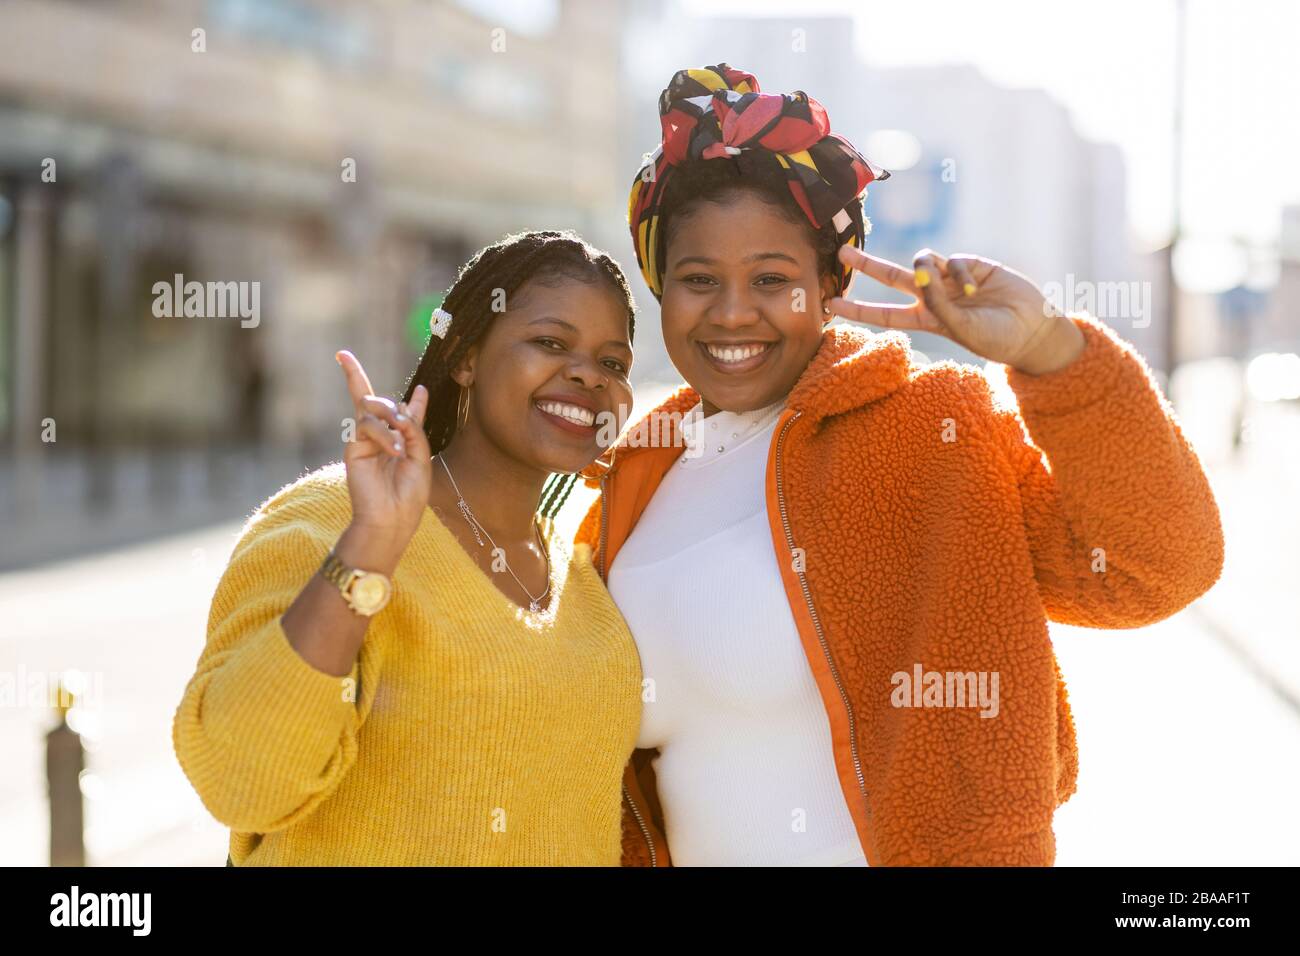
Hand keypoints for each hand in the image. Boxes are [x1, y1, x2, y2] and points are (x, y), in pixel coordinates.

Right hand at [335, 349, 432, 544]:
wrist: (393, 517)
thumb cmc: (410, 493)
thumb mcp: (421, 456)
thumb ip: (414, 428)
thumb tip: (401, 404)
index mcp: (404, 442)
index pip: (408, 416)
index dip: (417, 401)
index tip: (423, 388)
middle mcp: (383, 438)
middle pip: (375, 402)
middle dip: (385, 400)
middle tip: (402, 416)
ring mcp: (366, 441)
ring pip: (371, 407)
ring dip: (389, 417)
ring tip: (399, 445)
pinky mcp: (354, 448)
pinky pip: (366, 425)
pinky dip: (384, 434)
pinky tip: (394, 451)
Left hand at [828, 246, 1084, 374]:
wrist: (1033, 329)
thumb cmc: (997, 339)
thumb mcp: (962, 330)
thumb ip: (939, 304)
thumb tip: (921, 274)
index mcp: (927, 320)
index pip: (885, 314)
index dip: (858, 308)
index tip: (830, 304)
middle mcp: (934, 297)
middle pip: (892, 277)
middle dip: (867, 265)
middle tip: (842, 252)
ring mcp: (951, 279)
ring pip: (922, 261)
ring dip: (926, 269)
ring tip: (946, 285)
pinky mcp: (971, 264)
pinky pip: (952, 260)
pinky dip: (959, 273)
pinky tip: (974, 288)